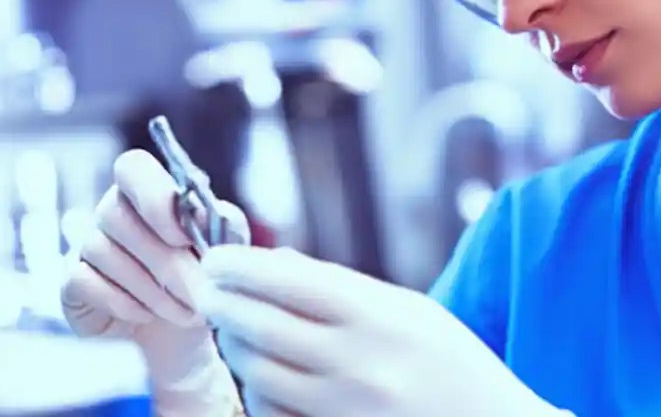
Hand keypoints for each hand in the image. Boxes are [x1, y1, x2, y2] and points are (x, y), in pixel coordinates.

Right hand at [61, 149, 247, 414]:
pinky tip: (145, 315)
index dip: (153, 198)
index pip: (132, 167)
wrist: (185, 328)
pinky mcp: (71, 283)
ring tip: (184, 311)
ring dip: (151, 289)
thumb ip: (223, 223)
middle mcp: (112, 210)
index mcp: (149, 190)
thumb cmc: (204, 274)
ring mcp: (86, 246)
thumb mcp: (225, 247)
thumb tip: (206, 215)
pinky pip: (82, 282)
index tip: (183, 237)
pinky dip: (120, 303)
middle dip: (165, 263)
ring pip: (103, 253)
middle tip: (198, 295)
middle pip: (117, 216)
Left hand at [198, 246, 569, 416]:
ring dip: (235, 349)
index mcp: (379, 316)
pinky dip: (259, 394)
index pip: (289, 280)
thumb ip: (344, 288)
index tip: (216, 260)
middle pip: (260, 327)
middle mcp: (359, 364)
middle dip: (222, 305)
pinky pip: (274, 416)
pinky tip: (262, 378)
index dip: (242, 267)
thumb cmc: (453, 364)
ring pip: (258, 375)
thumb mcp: (410, 310)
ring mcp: (347, 410)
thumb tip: (275, 262)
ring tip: (234, 333)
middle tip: (208, 293)